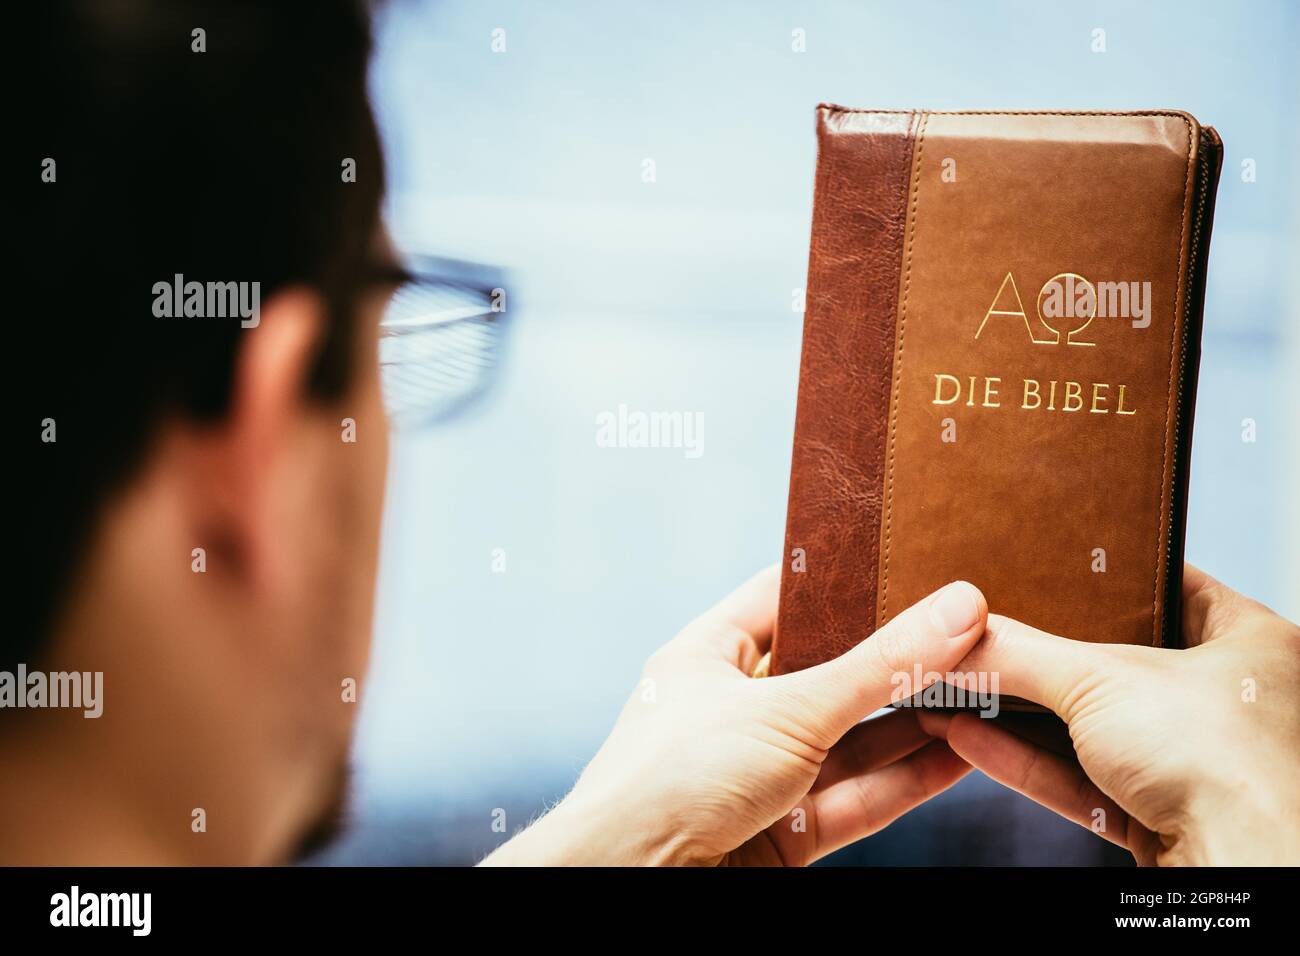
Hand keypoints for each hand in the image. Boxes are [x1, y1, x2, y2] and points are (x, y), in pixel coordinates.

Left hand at [483, 566, 987, 864]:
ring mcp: (760, 773)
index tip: (913, 562)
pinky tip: (958, 756)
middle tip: (971, 632)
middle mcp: (734, 709)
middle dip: (895, 660)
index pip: (786, 599)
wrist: (629, 888)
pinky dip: (905, 780)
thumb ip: (878, 667)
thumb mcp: (787, 711)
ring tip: (983, 691)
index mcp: (709, 656)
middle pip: (829, 674)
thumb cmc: (672, 781)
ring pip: (851, 741)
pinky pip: (854, 798)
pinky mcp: (784, 831)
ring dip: (914, 723)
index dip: (848, 582)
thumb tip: (958, 608)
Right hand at [919, 564, 1299, 865]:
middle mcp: (1229, 704)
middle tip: (990, 629)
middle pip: (1118, 665)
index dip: (1111, 578)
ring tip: (960, 688)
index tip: (1053, 569)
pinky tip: (970, 739)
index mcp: (1249, 645)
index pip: (1173, 590)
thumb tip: (956, 640)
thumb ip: (1021, 655)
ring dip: (1020, 715)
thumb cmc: (1225, 762)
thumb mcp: (1102, 680)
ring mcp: (1196, 765)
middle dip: (1047, 654)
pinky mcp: (1162, 818)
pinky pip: (1083, 780)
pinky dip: (1026, 761)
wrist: (1248, 871)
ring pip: (1092, 729)